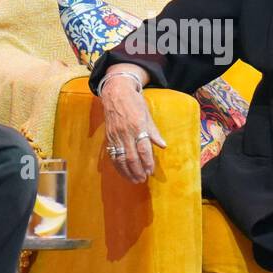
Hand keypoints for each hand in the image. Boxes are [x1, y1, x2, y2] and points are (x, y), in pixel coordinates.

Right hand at [100, 69, 166, 183]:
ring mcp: (115, 135)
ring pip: (121, 158)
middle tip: (143, 179)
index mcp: (137, 126)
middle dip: (138, 170)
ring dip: (127, 171)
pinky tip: (123, 172)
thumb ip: (154, 132)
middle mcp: (125, 132)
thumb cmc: (134, 102)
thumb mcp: (147, 114)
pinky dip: (118, 166)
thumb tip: (163, 146)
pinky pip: (112, 155)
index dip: (147, 162)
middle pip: (132, 156)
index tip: (151, 171)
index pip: (143, 148)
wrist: (115, 93)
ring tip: (134, 180)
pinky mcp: (109, 137)